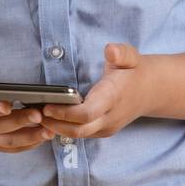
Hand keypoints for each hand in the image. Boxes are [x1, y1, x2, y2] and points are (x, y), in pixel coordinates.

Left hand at [38, 43, 154, 139]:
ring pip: (78, 135)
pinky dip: (63, 129)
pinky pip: (81, 134)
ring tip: (35, 116)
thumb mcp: (131, 56)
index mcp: (113, 98)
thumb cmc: (135, 70)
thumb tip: (110, 50)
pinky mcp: (103, 131)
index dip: (65, 113)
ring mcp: (107, 127)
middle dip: (54, 124)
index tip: (46, 105)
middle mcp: (110, 117)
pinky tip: (48, 119)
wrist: (151, 90)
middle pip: (78, 130)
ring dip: (56, 128)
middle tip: (33, 113)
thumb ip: (120, 52)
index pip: (86, 113)